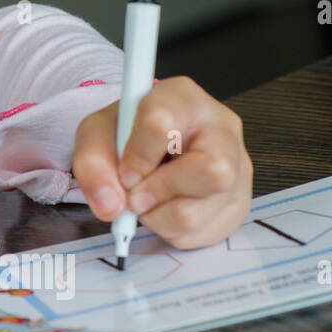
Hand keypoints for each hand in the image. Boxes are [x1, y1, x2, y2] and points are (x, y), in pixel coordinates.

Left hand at [71, 75, 252, 248]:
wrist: (148, 149)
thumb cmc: (127, 135)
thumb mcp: (97, 136)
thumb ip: (93, 165)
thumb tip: (110, 205)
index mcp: (183, 98)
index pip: (164, 121)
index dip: (138, 155)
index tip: (125, 173)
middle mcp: (221, 130)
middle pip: (211, 170)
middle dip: (159, 191)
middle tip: (135, 194)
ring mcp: (238, 169)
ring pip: (199, 211)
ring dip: (157, 216)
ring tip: (147, 199)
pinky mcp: (237, 205)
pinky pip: (201, 233)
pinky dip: (169, 230)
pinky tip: (164, 208)